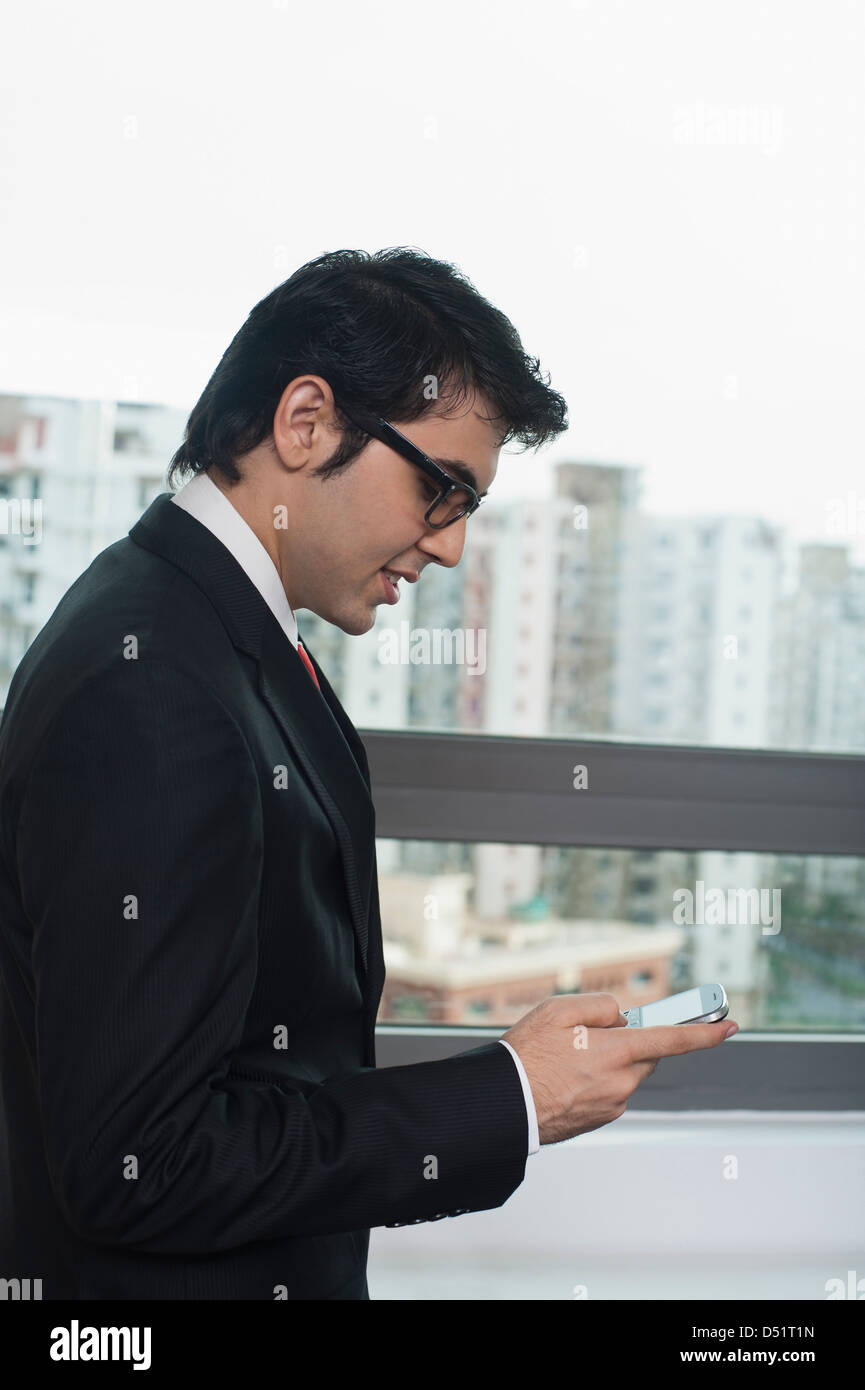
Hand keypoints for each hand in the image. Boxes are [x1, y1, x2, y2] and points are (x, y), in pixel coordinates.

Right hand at [501, 992, 737, 1145]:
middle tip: (590, 1035)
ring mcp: (613, 1104)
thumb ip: (600, 1005)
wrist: (505, 1104)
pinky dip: (598, 1079)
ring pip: (627, 1072)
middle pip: (645, 1053)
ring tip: (567, 1058)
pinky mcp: (602, 1118)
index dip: (704, 1032)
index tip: (728, 1026)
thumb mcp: (557, 1010)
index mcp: (616, 1052)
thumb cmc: (526, 1056)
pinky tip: (566, 1076)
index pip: (672, 1040)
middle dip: (630, 1040)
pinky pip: (612, 1090)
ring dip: (610, 1061)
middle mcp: (622, 1081)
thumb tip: (623, 1017)